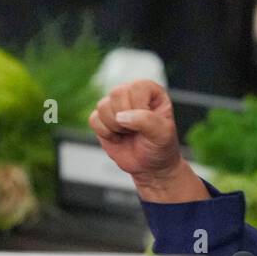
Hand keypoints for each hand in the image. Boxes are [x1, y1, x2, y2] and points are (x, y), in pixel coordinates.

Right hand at [89, 80, 203, 200]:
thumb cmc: (161, 147)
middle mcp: (131, 93)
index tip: (148, 123)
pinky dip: (105, 133)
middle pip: (116, 94)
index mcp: (149, 90)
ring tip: (128, 133)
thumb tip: (121, 116)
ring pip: (102, 106)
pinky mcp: (101, 118)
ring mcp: (114, 104)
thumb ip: (146, 121)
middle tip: (136, 130)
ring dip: (115, 127)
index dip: (139, 108)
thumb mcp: (163, 135)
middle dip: (126, 118)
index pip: (136, 88)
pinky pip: (93, 119)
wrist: (151, 167)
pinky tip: (118, 137)